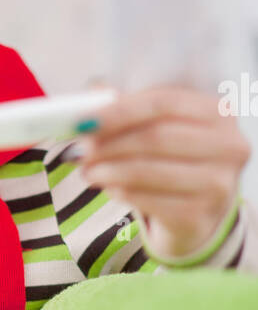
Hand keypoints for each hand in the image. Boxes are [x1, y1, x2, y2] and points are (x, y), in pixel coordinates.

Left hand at [76, 83, 250, 260]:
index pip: (163, 103)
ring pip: (149, 171)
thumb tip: (91, 95)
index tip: (85, 120)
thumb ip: (129, 108)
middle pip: (156, 137)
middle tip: (82, 151)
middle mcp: (228, 146)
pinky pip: (148, 201)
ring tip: (88, 171)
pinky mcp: (201, 215)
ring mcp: (218, 183)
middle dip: (110, 144)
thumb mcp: (160, 127)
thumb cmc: (174, 160)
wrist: (197, 211)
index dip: (120, 110)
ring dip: (109, 171)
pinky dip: (121, 193)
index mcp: (218, 112)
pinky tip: (109, 189)